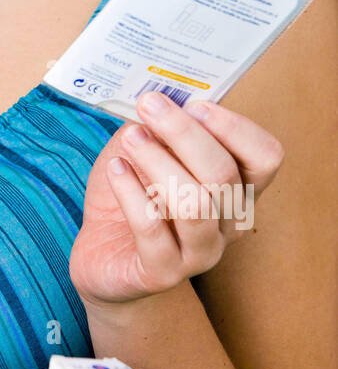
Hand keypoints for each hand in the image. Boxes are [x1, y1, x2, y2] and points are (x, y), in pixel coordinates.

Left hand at [69, 92, 284, 306]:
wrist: (104, 252)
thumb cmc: (133, 193)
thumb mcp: (149, 149)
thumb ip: (162, 126)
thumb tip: (162, 95)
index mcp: (237, 188)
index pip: (264, 157)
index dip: (234, 128)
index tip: (194, 103)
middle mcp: (228, 224)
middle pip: (223, 174)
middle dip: (184, 133)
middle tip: (149, 105)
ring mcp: (200, 253)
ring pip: (194, 204)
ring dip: (158, 162)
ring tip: (131, 138)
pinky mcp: (162, 273)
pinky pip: (152, 229)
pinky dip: (130, 192)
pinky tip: (116, 169)